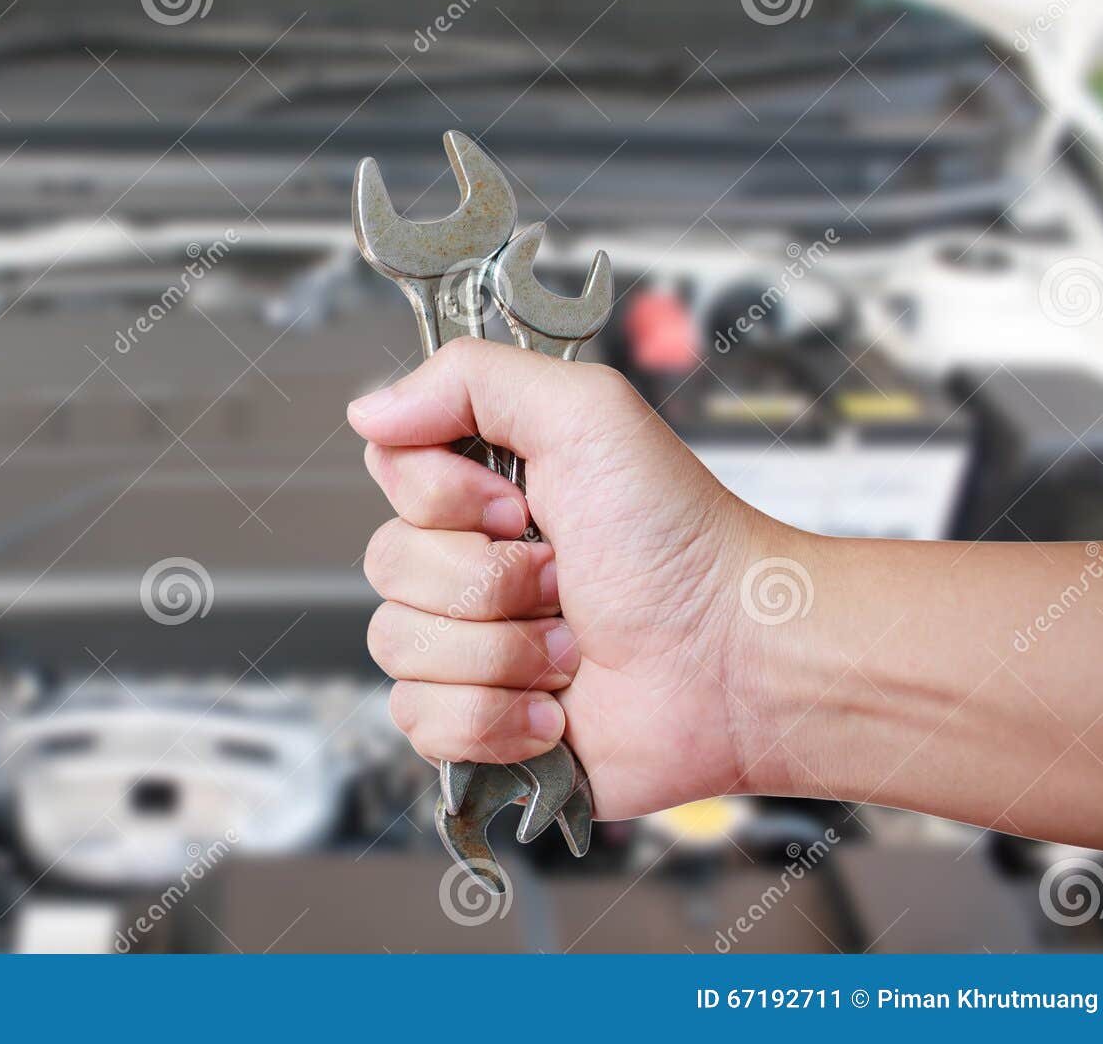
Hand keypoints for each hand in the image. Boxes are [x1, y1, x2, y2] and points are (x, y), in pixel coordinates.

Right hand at [349, 338, 769, 818]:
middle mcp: (471, 564)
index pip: (390, 475)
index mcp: (485, 489)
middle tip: (564, 580)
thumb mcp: (586, 413)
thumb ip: (469, 378)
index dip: (445, 498)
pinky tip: (554, 707)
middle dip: (487, 582)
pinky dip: (495, 718)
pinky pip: (421, 722)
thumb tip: (368, 410)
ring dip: (500, 653)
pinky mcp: (480, 724)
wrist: (734, 665)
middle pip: (386, 565)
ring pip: (398, 647)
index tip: (519, 505)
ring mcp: (471, 647)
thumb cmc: (682, 542)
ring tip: (570, 648)